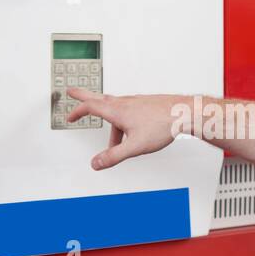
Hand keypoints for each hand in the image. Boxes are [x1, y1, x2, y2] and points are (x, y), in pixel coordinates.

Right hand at [66, 88, 186, 169]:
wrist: (184, 113)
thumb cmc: (163, 125)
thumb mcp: (135, 146)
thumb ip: (114, 156)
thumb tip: (96, 163)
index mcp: (117, 110)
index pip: (90, 107)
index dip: (77, 112)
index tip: (69, 117)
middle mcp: (124, 103)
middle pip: (98, 98)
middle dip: (82, 96)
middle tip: (72, 92)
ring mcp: (135, 102)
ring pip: (115, 109)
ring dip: (109, 124)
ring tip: (116, 144)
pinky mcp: (145, 104)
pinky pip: (128, 111)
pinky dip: (122, 122)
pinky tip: (132, 133)